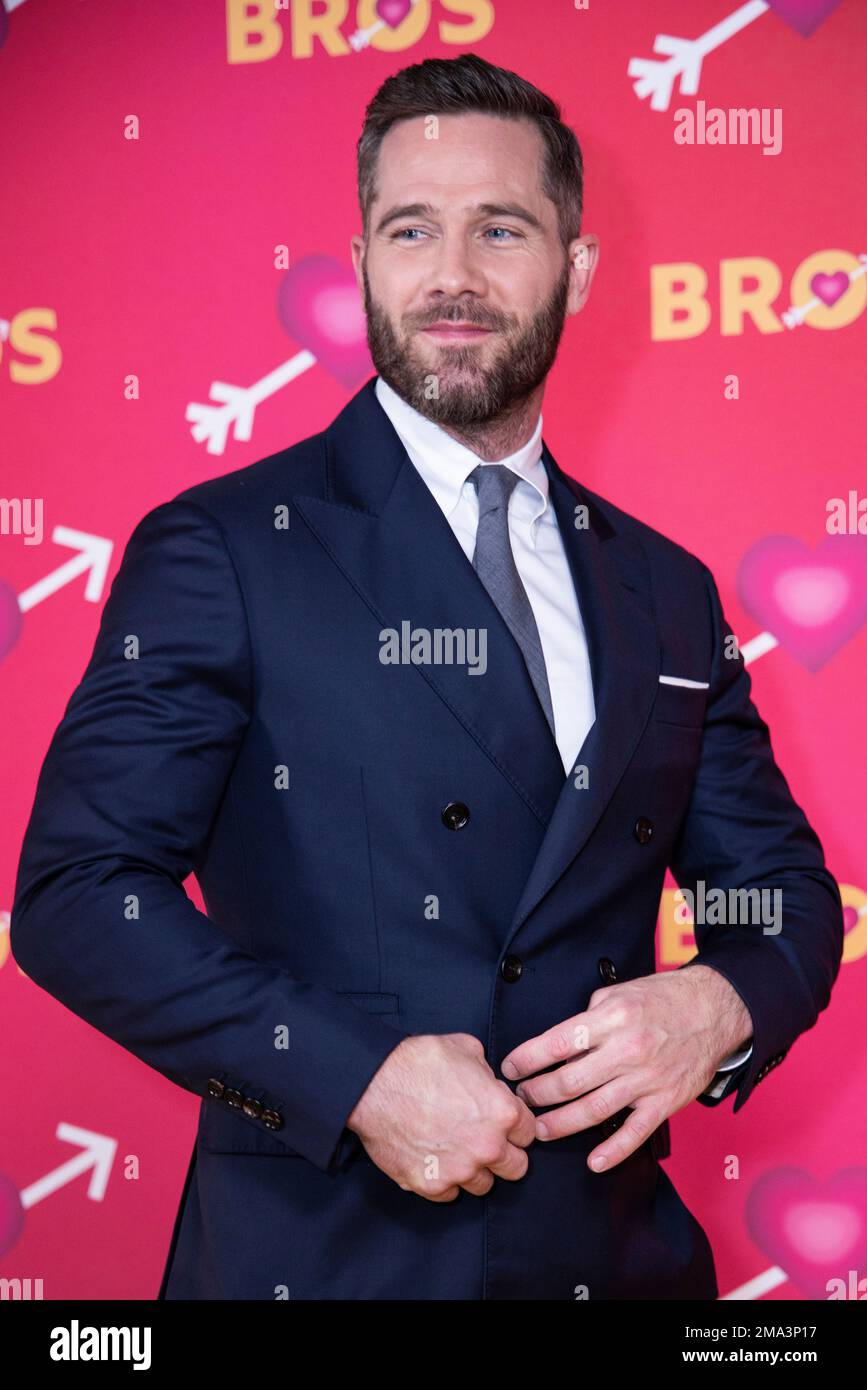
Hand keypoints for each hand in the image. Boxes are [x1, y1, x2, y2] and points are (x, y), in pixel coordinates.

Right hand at [346, 1033, 535, 1200]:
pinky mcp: (431, 1185)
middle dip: (505, 1154)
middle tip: (484, 1141)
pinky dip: (445, 1180)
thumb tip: (490, 1083)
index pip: (530, 1133)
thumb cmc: (419, 1062)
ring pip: (484, 1185)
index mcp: (502, 1113)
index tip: (503, 1123)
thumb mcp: (466, 1048)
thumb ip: (488, 1073)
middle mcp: (487, 1147)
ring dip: (474, 1170)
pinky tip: (434, 1158)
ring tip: (455, 1149)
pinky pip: (450, 1194)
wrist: (373, 1084)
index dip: (516, 1125)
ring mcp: (459, 1170)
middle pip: (517, 1167)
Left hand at [500, 964, 752, 1172]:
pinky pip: (635, 1133)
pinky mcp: (665, 1102)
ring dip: (560, 1124)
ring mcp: (646, 1079)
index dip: (526, 1059)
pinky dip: (613, 1151)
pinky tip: (593, 1161)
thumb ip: (589, 1015)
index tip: (508, 1068)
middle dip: (535, 1094)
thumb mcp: (620, 991)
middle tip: (519, 1100)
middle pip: (568, 1082)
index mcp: (611, 1018)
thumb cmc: (663, 998)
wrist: (715, 1009)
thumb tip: (560, 1039)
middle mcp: (626, 1050)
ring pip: (593, 1110)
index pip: (556, 1044)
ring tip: (538, 1129)